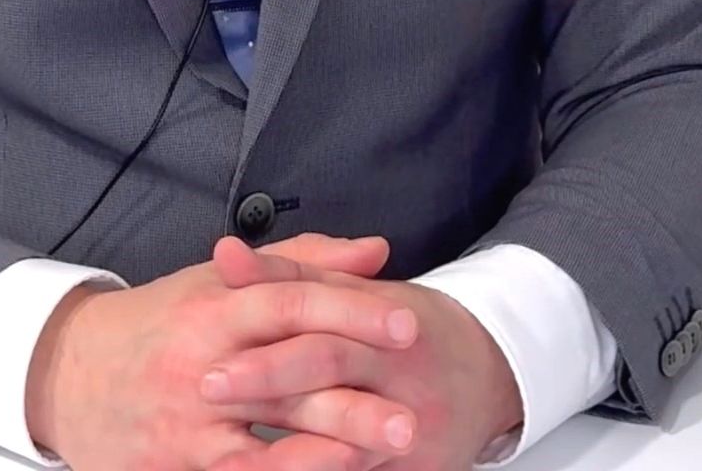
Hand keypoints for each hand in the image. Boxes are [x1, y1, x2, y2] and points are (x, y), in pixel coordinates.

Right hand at [23, 233, 419, 470]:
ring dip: (330, 451)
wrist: (69, 372)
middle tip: (414, 410)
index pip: (293, 299)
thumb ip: (302, 262)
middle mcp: (204, 361)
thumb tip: (377, 251)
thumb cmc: (161, 321)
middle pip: (287, 374)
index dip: (352, 310)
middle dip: (353, 394)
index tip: (407, 324)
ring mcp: (190, 422)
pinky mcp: (178, 467)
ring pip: (266, 441)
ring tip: (386, 454)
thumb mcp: (219, 279)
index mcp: (216, 304)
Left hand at [203, 236, 523, 470]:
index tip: (215, 308)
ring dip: (289, 440)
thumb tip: (225, 252)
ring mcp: (407, 421)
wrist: (491, 374)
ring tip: (234, 448)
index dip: (266, 297)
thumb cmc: (409, 323)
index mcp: (380, 310)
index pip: (317, 300)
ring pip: (343, 431)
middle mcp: (397, 364)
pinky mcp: (413, 468)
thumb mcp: (359, 290)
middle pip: (327, 362)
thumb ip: (292, 271)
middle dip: (267, 375)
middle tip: (209, 382)